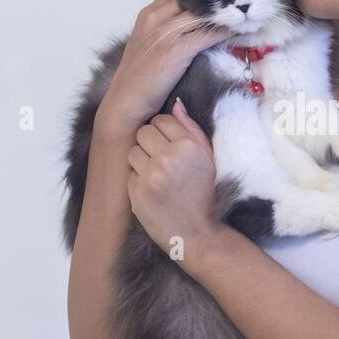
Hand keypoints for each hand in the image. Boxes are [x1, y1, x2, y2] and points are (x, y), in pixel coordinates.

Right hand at [96, 0, 233, 136]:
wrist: (126, 102)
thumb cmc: (140, 78)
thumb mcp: (148, 44)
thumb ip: (166, 29)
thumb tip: (194, 22)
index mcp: (148, 14)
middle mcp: (155, 18)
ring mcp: (164, 33)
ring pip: (202, 12)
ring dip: (225, 12)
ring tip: (244, 13)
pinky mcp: (176, 50)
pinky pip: (208, 34)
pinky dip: (225, 32)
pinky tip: (238, 31)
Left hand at [126, 98, 222, 259]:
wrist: (198, 234)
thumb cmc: (205, 194)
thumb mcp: (208, 158)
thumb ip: (191, 128)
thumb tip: (175, 104)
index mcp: (188, 146)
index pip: (161, 119)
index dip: (165, 131)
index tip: (172, 145)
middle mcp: (168, 159)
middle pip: (143, 132)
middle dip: (150, 142)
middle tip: (163, 159)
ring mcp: (150, 177)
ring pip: (132, 150)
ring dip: (142, 160)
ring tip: (158, 174)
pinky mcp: (136, 194)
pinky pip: (129, 173)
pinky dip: (138, 179)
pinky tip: (153, 190)